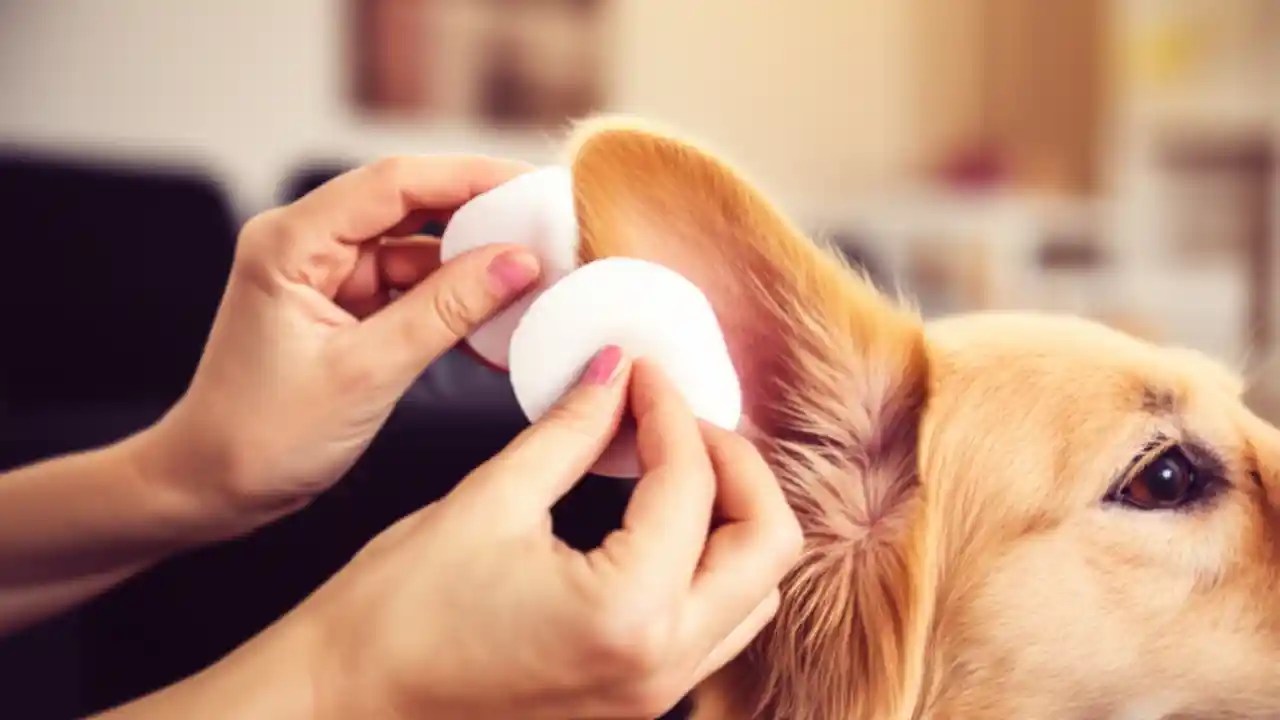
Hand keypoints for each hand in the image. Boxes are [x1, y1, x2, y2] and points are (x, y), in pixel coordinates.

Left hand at [144, 156, 539, 537]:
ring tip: (536, 279)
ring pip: (416, 249)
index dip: (471, 177)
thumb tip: (518, 262)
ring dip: (472, 265)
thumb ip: (447, 310)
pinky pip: (410, 288)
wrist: (212, 487)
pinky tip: (498, 317)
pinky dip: (452, 302)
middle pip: (410, 206)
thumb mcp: (368, 371)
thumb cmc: (263, 435)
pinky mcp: (342, 308)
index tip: (535, 187)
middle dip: (481, 216)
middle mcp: (305, 244)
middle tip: (550, 229)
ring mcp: (324, 276)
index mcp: (291, 241)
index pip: (395, 182)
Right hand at [294, 355, 803, 718]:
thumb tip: (615, 374)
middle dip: (733, 462)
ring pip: (754, 590)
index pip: (691, 483)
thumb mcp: (489, 501)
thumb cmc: (395, 614)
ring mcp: (654, 692)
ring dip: (732, 516)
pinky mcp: (636, 698)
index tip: (639, 372)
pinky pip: (715, 624)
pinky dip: (709, 562)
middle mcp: (661, 664)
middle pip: (767, 544)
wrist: (345, 703)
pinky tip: (658, 519)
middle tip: (674, 415)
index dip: (669, 409)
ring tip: (672, 461)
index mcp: (627, 612)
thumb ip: (572, 431)